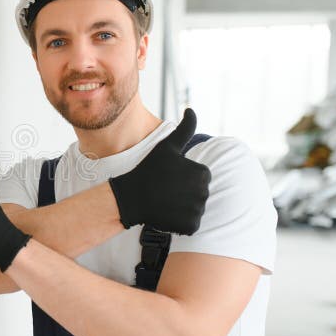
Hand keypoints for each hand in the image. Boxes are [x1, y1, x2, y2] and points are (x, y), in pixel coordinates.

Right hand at [108, 108, 210, 234]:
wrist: (131, 197)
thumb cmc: (149, 170)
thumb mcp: (167, 147)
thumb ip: (184, 128)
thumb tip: (191, 108)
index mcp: (203, 172)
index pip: (200, 178)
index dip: (184, 179)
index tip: (169, 178)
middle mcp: (204, 191)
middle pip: (199, 195)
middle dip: (184, 194)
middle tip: (165, 191)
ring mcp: (197, 210)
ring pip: (194, 210)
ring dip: (182, 209)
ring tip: (165, 202)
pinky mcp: (190, 226)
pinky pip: (190, 225)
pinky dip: (180, 223)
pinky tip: (166, 214)